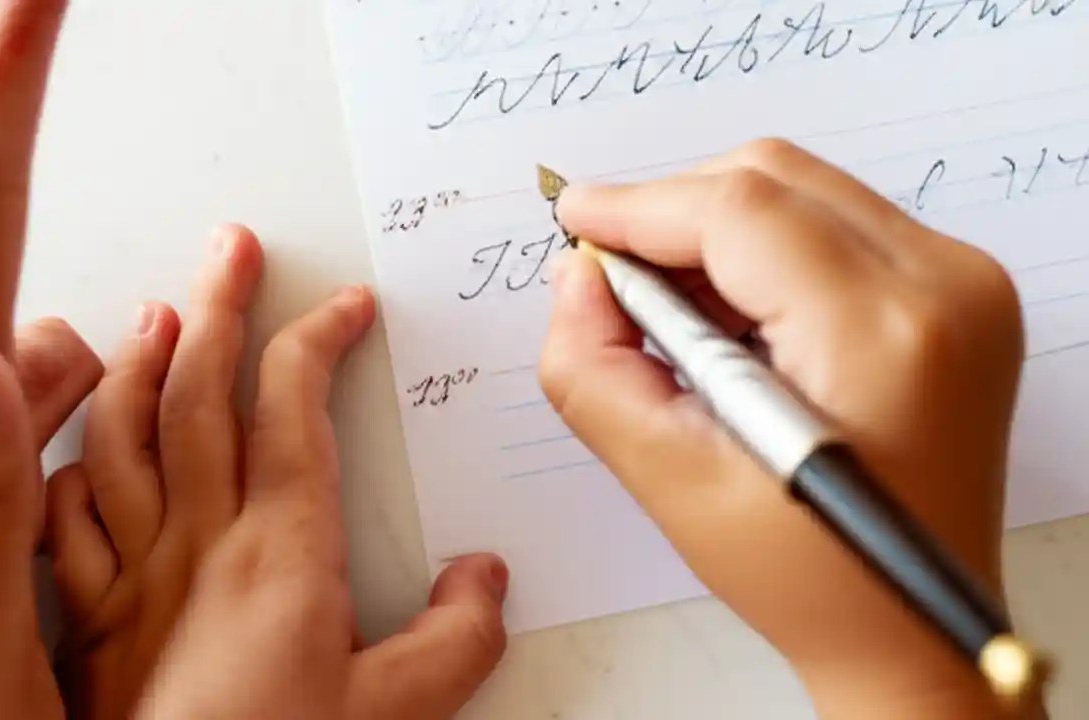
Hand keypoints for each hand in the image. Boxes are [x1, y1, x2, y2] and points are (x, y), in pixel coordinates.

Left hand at [46, 226, 508, 719]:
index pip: (292, 405)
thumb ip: (452, 646)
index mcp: (281, 549)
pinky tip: (75, 437)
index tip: (343, 304)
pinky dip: (66, 460)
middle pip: (198, 390)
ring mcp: (130, 571)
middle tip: (231, 245)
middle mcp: (198, 539)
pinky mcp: (86, 613)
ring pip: (122, 433)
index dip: (315, 337)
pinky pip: (63, 513)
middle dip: (217, 303)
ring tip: (158, 309)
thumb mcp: (389, 719)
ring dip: (138, 360)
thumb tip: (487, 579)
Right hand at [540, 140, 1024, 718]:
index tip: (576, 223)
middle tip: (614, 278)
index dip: (639, 207)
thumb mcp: (673, 482)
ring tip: (676, 315)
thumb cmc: (810, 579)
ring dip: (715, 229)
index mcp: (881, 335)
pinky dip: (762, 249)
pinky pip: (834, 221)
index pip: (738, 212)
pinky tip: (732, 319)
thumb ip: (596, 371)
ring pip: (801, 190)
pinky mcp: (959, 290)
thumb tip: (576, 277)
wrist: (910, 628)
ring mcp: (964, 283)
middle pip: (772, 178)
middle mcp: (944, 287)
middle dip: (673, 211)